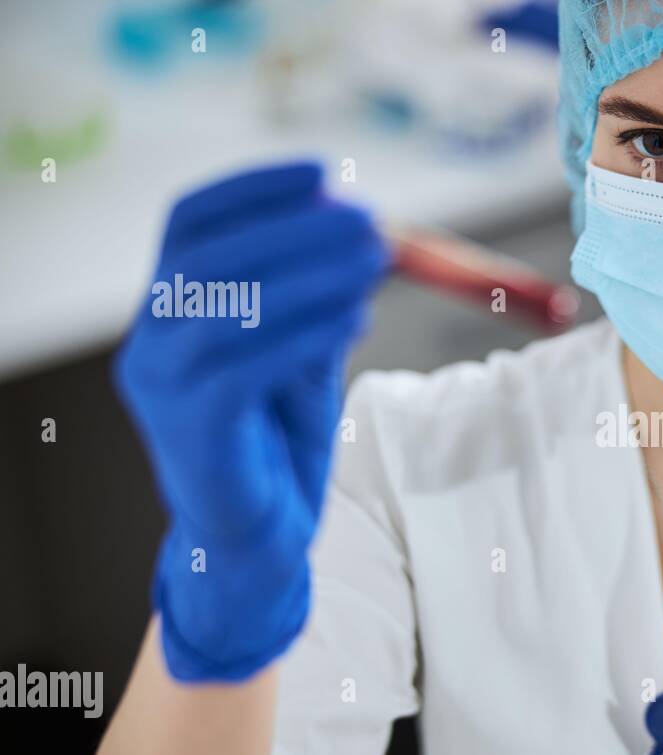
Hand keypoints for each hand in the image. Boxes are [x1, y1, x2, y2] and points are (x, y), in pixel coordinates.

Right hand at [114, 161, 388, 680]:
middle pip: (210, 256)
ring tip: (375, 258)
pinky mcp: (191, 430)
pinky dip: (305, 334)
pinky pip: (245, 367)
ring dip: (309, 274)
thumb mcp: (302, 354)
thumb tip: (366, 231)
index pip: (192, 222)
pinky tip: (357, 317)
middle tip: (369, 220)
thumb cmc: (279, 441)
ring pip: (225, 307)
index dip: (257, 187)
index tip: (328, 172)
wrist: (260, 538)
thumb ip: (318, 299)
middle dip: (294, 228)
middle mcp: (151, 340)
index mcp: (169, 309)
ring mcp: (162, 386)